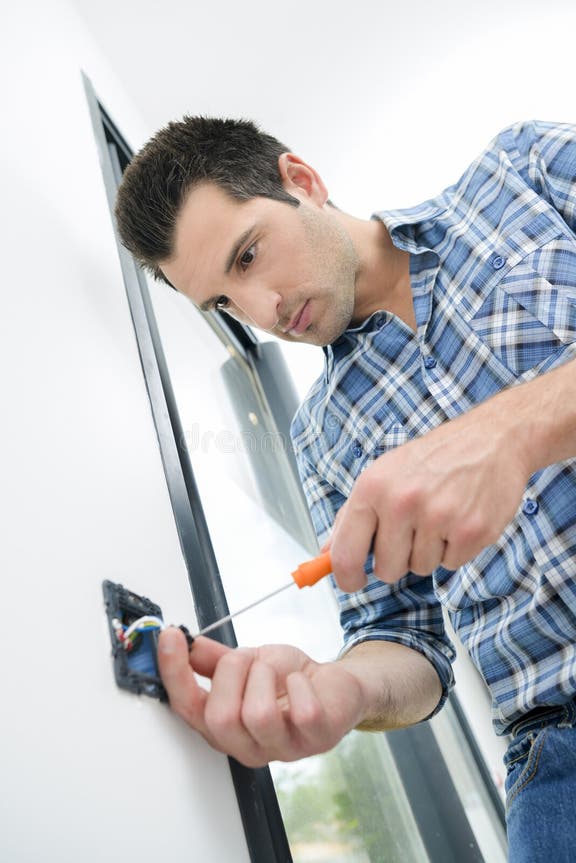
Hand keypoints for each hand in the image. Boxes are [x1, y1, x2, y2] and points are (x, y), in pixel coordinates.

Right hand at [158, 629, 365, 766]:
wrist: (335, 686)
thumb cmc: (288, 679)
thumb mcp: (247, 663)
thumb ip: (212, 659)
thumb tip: (182, 642)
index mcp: (224, 728)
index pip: (187, 707)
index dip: (174, 672)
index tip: (170, 636)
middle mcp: (248, 746)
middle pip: (219, 719)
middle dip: (231, 673)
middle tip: (247, 658)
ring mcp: (283, 748)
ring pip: (258, 716)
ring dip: (264, 676)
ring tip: (273, 671)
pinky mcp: (317, 739)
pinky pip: (302, 711)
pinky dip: (299, 683)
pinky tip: (300, 681)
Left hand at [328, 401, 530, 590]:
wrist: (492, 439)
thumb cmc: (434, 458)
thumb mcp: (384, 474)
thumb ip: (353, 515)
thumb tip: (327, 553)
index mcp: (373, 487)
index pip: (346, 553)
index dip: (346, 577)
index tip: (352, 582)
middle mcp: (402, 502)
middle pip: (386, 569)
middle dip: (396, 560)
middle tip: (411, 532)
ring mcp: (438, 517)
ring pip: (420, 568)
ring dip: (429, 551)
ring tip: (439, 516)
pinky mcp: (472, 531)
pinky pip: (451, 565)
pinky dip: (455, 549)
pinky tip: (460, 519)